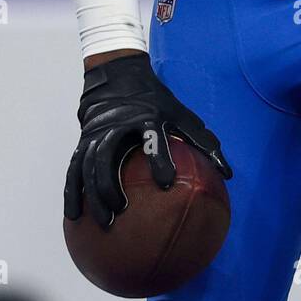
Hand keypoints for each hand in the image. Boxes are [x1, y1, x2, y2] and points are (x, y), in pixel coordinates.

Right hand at [64, 51, 231, 227]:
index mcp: (145, 117)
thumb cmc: (156, 100)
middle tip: (123, 211)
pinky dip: (72, 194)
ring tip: (104, 223)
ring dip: (93, 196)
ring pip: (88, 167)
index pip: (152, 139)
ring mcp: (96, 135)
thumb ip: (203, 142)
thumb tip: (228, 174)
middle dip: (112, 186)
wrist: (116, 77)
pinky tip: (74, 218)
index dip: (159, 161)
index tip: (166, 185)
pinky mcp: (82, 142)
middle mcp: (117, 125)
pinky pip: (74, 170)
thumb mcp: (180, 114)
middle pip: (108, 157)